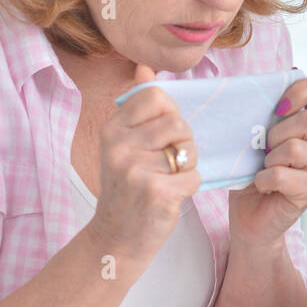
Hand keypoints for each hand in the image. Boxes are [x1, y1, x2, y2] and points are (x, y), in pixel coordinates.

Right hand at [90, 63, 201, 262]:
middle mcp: (119, 145)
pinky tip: (170, 197)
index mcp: (112, 129)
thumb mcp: (123, 145)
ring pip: (189, 149)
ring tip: (168, 178)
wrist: (116, 238)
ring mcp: (135, 169)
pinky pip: (194, 176)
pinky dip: (190, 187)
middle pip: (178, 123)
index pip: (156, 96)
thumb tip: (145, 67)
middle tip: (168, 164)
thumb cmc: (128, 188)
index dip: (171, 113)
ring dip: (188, 165)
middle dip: (184, 144)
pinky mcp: (155, 191)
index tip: (162, 135)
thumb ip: (138, 108)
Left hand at [228, 75, 306, 249]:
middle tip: (264, 150)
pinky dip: (263, 180)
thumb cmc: (250, 175)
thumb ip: (263, 117)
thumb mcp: (255, 139)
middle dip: (277, 133)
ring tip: (264, 170)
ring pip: (295, 148)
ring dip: (269, 160)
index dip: (301, 90)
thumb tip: (252, 93)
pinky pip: (281, 175)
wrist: (250, 219)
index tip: (279, 108)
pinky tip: (262, 187)